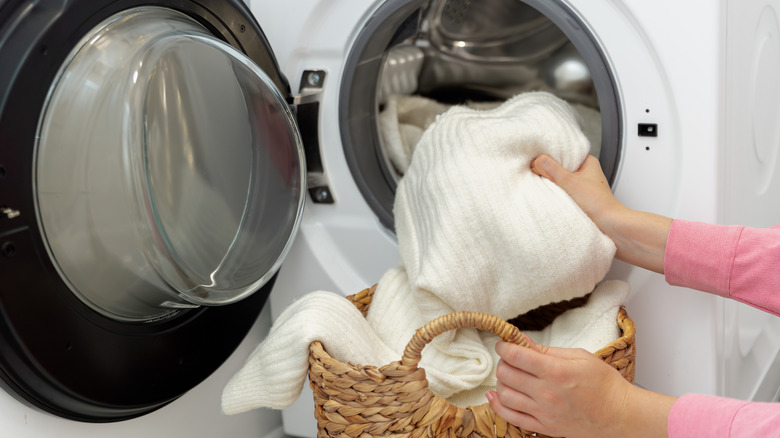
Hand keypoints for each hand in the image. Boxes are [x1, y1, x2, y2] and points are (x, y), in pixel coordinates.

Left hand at [487, 338, 674, 437]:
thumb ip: (546, 350)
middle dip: (503, 362)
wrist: (620, 415)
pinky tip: (495, 396)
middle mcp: (547, 393)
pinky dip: (498, 405)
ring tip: (510, 375)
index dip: (504, 346)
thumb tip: (522, 340)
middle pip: (507, 374)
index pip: (516, 356)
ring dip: (501, 382)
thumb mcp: (579, 357)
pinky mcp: (544, 427)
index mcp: (557, 371)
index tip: (504, 343)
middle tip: (510, 358)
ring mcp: (544, 412)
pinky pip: (511, 417)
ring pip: (505, 394)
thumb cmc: (604, 383)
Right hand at [530, 154, 623, 231]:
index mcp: (587, 162)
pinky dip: (558, 193)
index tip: (538, 161)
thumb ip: (551, 169)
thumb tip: (538, 160)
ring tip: (546, 186)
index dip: (550, 156)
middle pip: (561, 166)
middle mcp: (586, 172)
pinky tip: (553, 196)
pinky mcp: (580, 197)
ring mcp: (583, 185)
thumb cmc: (597, 203)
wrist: (608, 224)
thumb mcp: (568, 182)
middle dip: (550, 171)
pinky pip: (564, 190)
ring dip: (553, 183)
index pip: (564, 152)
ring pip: (562, 179)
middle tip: (540, 175)